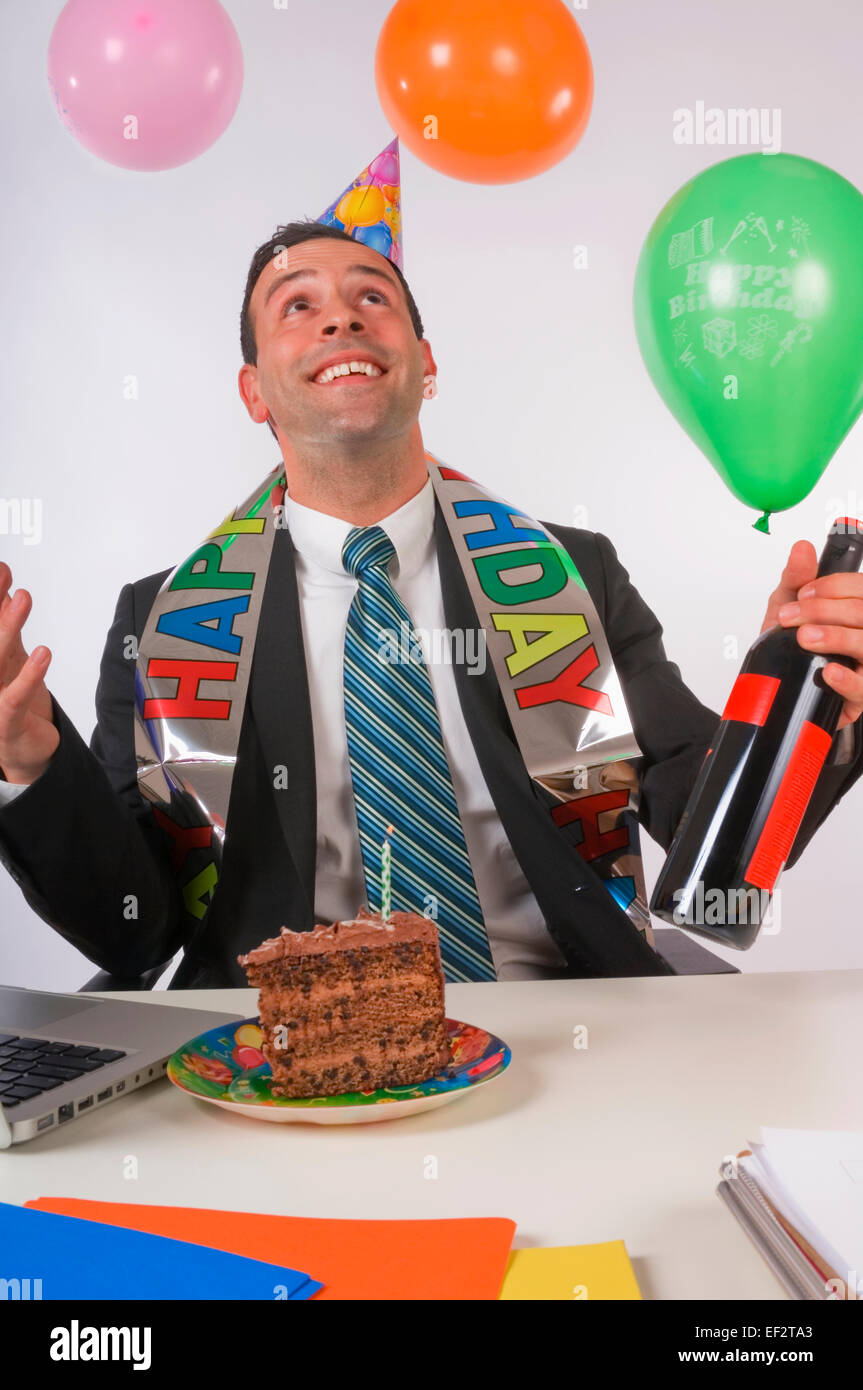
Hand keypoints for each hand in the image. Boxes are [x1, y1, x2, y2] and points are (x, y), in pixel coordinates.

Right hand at [0, 563, 58, 782]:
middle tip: (4, 572)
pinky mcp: (6, 722)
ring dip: (9, 627)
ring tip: (24, 598)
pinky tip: (43, 653)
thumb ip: (5, 624)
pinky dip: (30, 675)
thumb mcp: (11, 657)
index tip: (1, 568)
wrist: (22, 751)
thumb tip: (6, 590)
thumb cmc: (13, 701)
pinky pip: (16, 697)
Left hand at [761, 539, 862, 730]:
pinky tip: (829, 671)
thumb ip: (796, 579)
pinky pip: (862, 687)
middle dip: (824, 610)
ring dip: (835, 637)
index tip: (802, 593)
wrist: (779, 689)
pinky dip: (846, 679)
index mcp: (857, 610)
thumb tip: (802, 550)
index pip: (861, 588)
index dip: (833, 587)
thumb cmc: (791, 647)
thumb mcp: (787, 607)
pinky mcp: (860, 696)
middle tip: (791, 618)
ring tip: (805, 638)